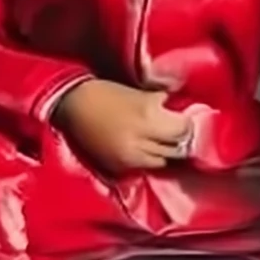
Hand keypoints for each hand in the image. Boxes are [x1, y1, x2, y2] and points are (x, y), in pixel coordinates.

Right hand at [53, 79, 191, 174]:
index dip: (187, 123)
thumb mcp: (139, 92)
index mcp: (148, 114)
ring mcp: (131, 156)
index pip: (182, 127)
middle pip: (176, 146)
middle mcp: (142, 138)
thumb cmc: (105, 92)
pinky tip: (144, 149)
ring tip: (161, 140)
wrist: (72, 104)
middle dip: (179, 138)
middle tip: (178, 131)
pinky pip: (144, 167)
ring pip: (162, 160)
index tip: (185, 118)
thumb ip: (159, 103)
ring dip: (164, 151)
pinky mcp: (119, 166)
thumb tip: (177, 109)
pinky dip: (148, 159)